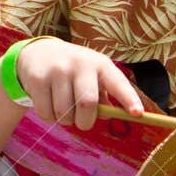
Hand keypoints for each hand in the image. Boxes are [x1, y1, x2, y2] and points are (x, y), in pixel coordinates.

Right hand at [14, 38, 143, 130]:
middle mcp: (80, 63)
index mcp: (100, 64)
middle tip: (83, 123)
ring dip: (66, 121)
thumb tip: (110, 115)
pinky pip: (46, 113)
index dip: (129, 99)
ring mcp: (58, 70)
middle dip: (86, 121)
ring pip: (65, 112)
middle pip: (87, 103)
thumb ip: (105, 95)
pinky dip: (50, 117)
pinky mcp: (38, 79)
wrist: (39, 52)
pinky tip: (49, 105)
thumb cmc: (75, 70)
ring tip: (65, 110)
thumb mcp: (93, 75)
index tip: (137, 113)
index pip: (118, 82)